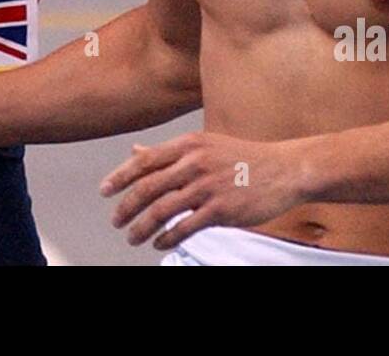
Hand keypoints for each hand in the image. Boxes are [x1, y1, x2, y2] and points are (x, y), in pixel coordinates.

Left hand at [99, 132, 305, 249]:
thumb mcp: (204, 144)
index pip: (143, 161)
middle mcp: (195, 162)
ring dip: (142, 227)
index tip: (104, 191)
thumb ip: (169, 152)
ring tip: (133, 237)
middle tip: (116, 221)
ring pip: (162, 210)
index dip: (119, 177)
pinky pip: (185, 227)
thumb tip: (135, 151)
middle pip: (148, 187)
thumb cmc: (243, 157)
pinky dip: (167, 237)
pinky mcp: (221, 209)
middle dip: (126, 207)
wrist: (285, 169)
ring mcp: (208, 186)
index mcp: (189, 144)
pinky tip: (159, 243)